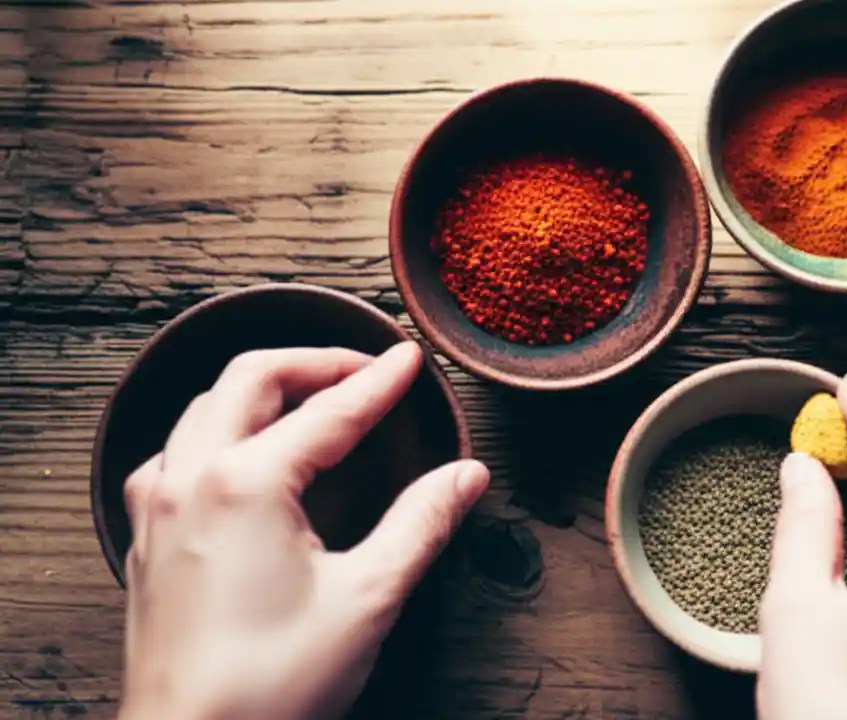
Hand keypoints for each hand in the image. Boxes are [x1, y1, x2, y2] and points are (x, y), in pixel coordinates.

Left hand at [118, 342, 489, 719]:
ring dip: (263, 390)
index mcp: (246, 483)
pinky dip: (216, 431)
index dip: (380, 382)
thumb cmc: (269, 687)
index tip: (411, 361)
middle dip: (314, 363)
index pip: (330, 410)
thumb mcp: (367, 599)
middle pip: (251, 378)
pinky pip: (173, 453)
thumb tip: (466, 476)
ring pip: (206, 407)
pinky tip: (240, 458)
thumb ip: (421, 524)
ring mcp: (158, 507)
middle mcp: (190, 479)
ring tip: (312, 401)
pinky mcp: (147, 539)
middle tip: (365, 371)